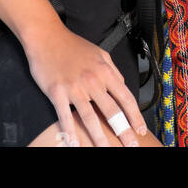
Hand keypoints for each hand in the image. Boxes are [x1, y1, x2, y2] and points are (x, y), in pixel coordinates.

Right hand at [25, 18, 147, 147]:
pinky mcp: (57, 92)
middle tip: (131, 146)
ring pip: (90, 118)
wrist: (47, 37)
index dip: (135, 116)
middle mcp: (93, 81)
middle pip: (112, 111)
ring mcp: (75, 88)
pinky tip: (75, 144)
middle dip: (123, 132)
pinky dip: (70, 132)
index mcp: (105, 71)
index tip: (140, 130)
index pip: (125, 97)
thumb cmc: (73, 45)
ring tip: (105, 151)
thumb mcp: (99, 53)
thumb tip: (121, 84)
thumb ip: (112, 69)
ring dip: (99, 138)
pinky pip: (66, 117)